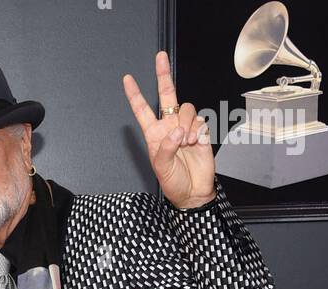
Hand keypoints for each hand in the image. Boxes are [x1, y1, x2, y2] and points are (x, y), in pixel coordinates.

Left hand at [122, 50, 214, 210]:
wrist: (194, 192)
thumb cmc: (174, 183)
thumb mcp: (162, 168)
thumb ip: (166, 147)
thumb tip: (177, 130)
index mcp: (154, 135)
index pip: (142, 110)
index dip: (135, 95)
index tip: (127, 79)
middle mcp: (169, 127)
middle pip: (166, 95)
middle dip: (163, 75)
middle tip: (160, 57)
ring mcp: (185, 127)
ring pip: (185, 108)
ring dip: (186, 123)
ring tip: (187, 142)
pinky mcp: (200, 130)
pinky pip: (199, 119)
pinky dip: (197, 129)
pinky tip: (195, 142)